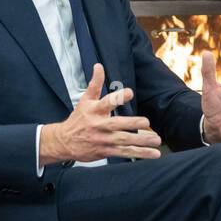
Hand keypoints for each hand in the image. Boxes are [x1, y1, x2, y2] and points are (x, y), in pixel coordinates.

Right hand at [40, 64, 161, 163]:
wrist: (63, 142)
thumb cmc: (78, 119)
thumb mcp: (85, 100)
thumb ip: (95, 84)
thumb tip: (99, 66)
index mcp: (94, 111)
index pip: (106, 102)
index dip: (117, 97)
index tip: (129, 92)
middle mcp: (99, 125)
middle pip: (116, 124)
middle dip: (132, 123)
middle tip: (146, 122)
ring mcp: (103, 140)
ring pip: (124, 140)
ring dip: (142, 141)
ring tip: (157, 140)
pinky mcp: (106, 151)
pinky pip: (125, 152)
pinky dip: (140, 153)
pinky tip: (154, 153)